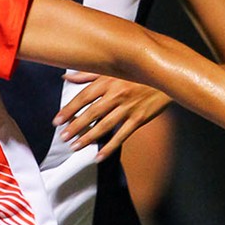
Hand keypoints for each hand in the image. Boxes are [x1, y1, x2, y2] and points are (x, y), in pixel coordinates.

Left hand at [56, 73, 170, 158]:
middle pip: (92, 113)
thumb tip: (66, 77)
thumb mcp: (113, 68)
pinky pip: (122, 136)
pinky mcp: (139, 119)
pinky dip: (110, 147)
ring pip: (104, 126)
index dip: (69, 110)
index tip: (57, 121)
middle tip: (63, 137)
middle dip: (75, 127)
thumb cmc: (137, 71)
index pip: (83, 97)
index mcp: (108, 81)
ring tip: (75, 146)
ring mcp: (128, 108)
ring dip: (88, 138)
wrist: (167, 75)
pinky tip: (98, 156)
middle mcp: (117, 94)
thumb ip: (88, 74)